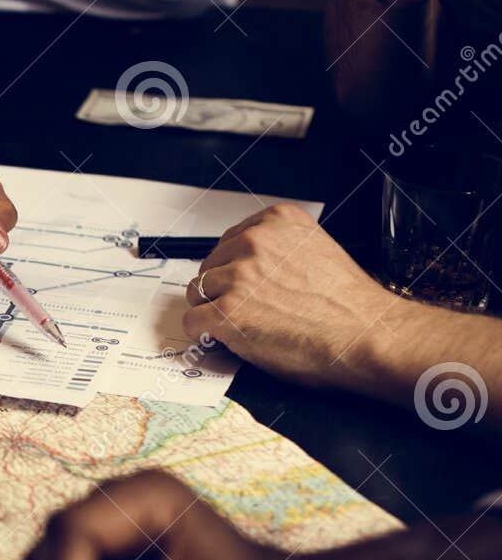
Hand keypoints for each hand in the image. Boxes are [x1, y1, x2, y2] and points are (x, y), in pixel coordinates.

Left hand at [183, 203, 402, 386]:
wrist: (367, 335)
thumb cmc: (347, 304)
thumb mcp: (314, 250)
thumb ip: (279, 249)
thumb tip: (244, 265)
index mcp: (278, 221)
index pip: (229, 241)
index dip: (234, 269)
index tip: (244, 285)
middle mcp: (256, 241)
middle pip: (210, 265)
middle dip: (222, 289)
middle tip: (249, 310)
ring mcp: (240, 276)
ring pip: (198, 292)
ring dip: (213, 310)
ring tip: (246, 325)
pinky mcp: (228, 311)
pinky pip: (192, 321)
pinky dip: (204, 334)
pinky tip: (227, 338)